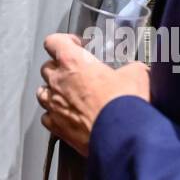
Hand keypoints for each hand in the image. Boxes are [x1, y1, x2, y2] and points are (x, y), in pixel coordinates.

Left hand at [36, 33, 149, 155]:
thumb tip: (134, 71)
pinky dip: (54, 116)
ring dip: (53, 91)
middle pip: (47, 67)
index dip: (64, 41)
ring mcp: (54, 105)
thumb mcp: (137, 74)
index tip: (76, 45)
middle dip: (60, 68)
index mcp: (73, 61)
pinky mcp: (56, 128)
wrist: (122, 137)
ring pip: (42, 92)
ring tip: (69, 95)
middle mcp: (58, 81)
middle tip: (77, 73)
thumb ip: (130, 68)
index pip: (53, 41)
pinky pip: (47, 117)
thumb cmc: (125, 104)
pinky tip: (67, 117)